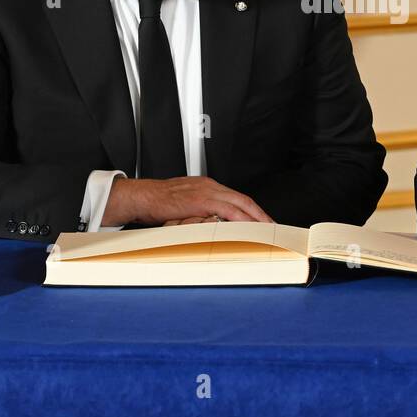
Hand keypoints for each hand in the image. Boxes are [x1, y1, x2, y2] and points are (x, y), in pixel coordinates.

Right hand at [102, 177, 272, 227]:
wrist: (143, 196)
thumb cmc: (160, 202)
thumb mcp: (185, 202)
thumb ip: (201, 210)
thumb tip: (211, 222)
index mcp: (208, 186)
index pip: (237, 197)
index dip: (253, 210)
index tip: (262, 221)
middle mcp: (211, 186)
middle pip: (244, 199)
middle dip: (261, 214)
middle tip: (273, 227)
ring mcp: (207, 192)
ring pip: (240, 203)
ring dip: (256, 217)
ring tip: (266, 230)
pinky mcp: (201, 201)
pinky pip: (227, 210)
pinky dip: (241, 219)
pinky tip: (248, 228)